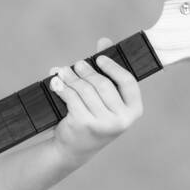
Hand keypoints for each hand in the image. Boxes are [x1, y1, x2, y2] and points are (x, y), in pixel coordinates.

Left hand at [47, 37, 143, 169]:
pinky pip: (72, 98)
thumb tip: (104, 41)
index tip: (99, 58)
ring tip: (62, 72)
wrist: (74, 149)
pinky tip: (55, 84)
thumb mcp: (103, 99)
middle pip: (103, 84)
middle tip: (75, 66)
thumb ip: (106, 71)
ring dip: (71, 78)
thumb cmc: (92, 118)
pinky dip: (62, 88)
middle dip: (86, 72)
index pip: (128, 81)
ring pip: (85, 90)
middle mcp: (122, 119)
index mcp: (134, 110)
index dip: (113, 67)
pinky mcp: (85, 125)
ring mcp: (104, 123)